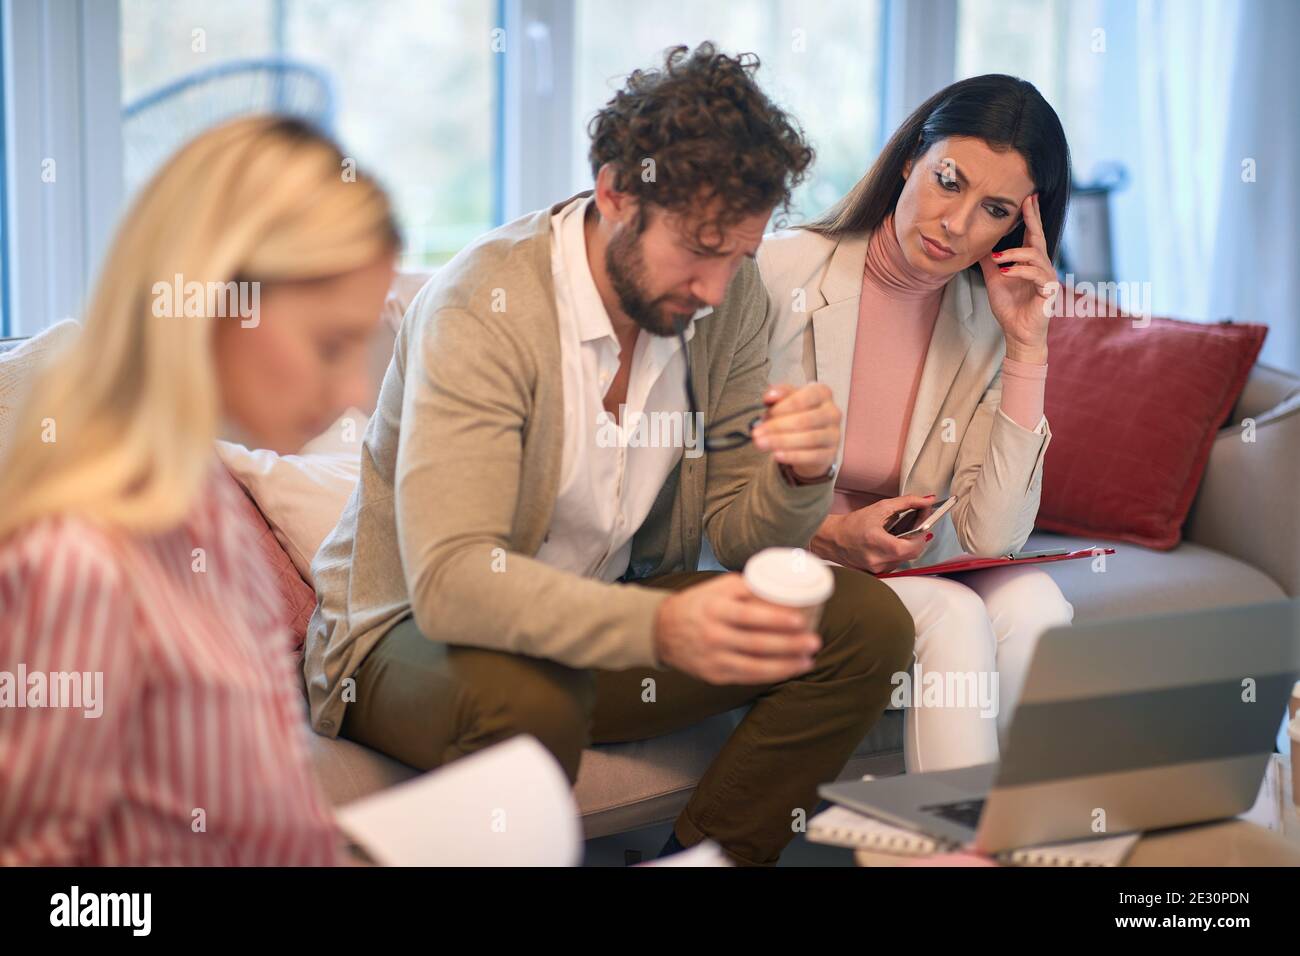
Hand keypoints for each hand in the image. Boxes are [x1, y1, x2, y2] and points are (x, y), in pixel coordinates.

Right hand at [653, 574, 821, 684]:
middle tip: (814, 642)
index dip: (776, 620)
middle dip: (790, 645)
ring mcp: (714, 659)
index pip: (750, 616)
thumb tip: (783, 586)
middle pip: (757, 644)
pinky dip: (771, 675)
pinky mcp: (715, 675)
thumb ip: (748, 587)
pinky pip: (747, 677)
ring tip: (808, 660)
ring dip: (786, 665)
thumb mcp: (718, 587)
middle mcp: (714, 636)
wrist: (661, 631)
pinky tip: (789, 669)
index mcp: (716, 610)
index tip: (800, 620)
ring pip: (755, 666)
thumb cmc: (698, 604)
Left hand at [749, 382, 840, 479]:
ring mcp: (834, 435)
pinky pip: (811, 456)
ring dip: (781, 442)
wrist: (812, 440)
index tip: (766, 414)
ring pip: (808, 439)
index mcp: (823, 393)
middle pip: (805, 420)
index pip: (804, 398)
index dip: (783, 407)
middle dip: (777, 427)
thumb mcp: (788, 399)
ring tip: (761, 444)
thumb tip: (768, 396)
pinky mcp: (830, 454)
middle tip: (756, 433)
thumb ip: (779, 394)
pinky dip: (792, 456)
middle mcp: (832, 413)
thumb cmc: (798, 413)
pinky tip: (776, 455)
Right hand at [811, 494, 936, 573]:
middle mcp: (879, 560)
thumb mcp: (880, 508)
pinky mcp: (876, 573)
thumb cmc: (851, 524)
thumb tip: (927, 500)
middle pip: (912, 553)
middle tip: (916, 525)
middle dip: (917, 539)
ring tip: (899, 533)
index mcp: (880, 544)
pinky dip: (897, 552)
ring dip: (907, 546)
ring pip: (905, 559)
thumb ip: (907, 502)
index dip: (923, 534)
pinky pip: (895, 563)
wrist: (831, 538)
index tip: (925, 521)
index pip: (914, 546)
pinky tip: (890, 542)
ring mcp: (877, 569)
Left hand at [979, 192, 1058, 364]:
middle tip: (1027, 201)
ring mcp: (1047, 278)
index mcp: (1030, 263)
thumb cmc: (1010, 308)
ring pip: (1035, 255)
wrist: (1018, 333)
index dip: (1031, 217)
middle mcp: (1042, 267)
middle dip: (1033, 218)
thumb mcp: (995, 280)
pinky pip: (1037, 274)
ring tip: (997, 258)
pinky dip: (1020, 270)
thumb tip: (978, 245)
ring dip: (1014, 253)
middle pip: (1039, 237)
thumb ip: (990, 262)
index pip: (1031, 235)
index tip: (1028, 198)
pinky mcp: (1049, 290)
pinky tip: (1006, 272)